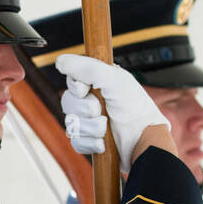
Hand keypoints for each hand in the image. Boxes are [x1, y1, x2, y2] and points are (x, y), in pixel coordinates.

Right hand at [56, 53, 171, 172]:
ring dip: (90, 127)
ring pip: (71, 124)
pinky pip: (76, 142)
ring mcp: (90, 122)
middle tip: (100, 110)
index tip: (85, 89)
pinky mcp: (90, 142)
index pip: (72, 81)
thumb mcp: (112, 79)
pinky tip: (103, 142)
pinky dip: (90, 143)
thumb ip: (86, 67)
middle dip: (84, 108)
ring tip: (106, 127)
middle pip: (68, 102)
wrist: (143, 139)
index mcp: (98, 83)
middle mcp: (92, 101)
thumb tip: (60, 60)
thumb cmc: (133, 106)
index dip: (75, 86)